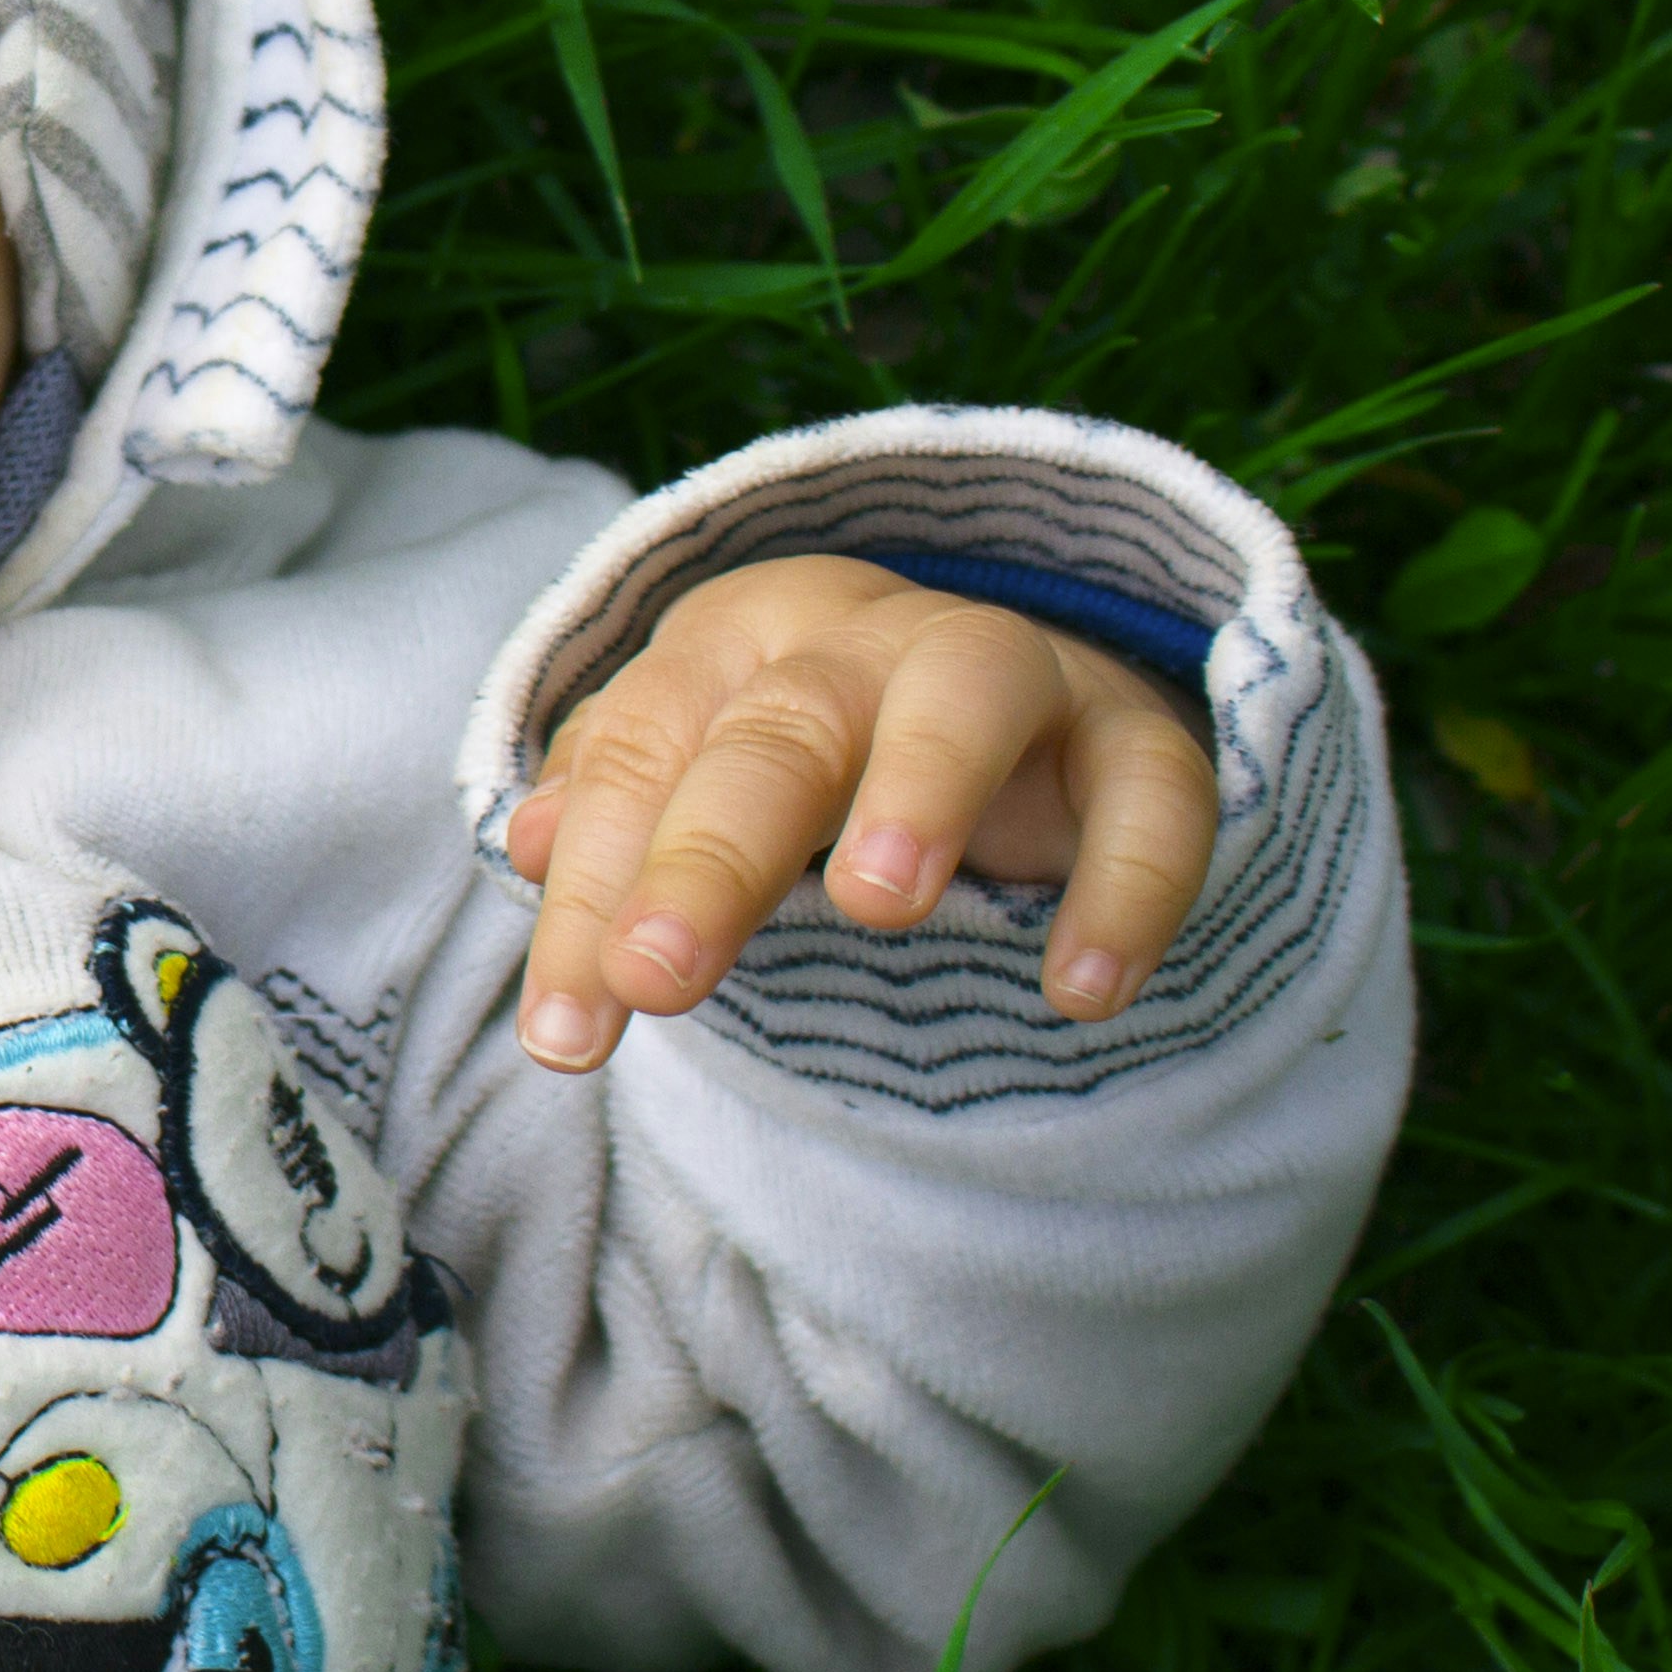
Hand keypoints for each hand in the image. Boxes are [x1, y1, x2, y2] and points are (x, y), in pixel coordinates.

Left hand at [500, 556, 1212, 1069]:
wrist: (1005, 691)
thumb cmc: (806, 752)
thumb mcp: (701, 775)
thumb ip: (621, 812)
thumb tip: (522, 844)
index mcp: (732, 645)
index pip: (642, 755)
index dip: (593, 888)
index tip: (563, 1032)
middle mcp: (861, 639)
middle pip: (776, 729)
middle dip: (709, 854)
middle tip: (656, 976)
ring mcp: (1009, 670)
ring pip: (965, 692)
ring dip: (917, 788)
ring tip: (875, 907)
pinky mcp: (1132, 733)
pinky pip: (1149, 789)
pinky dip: (1125, 882)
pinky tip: (1078, 992)